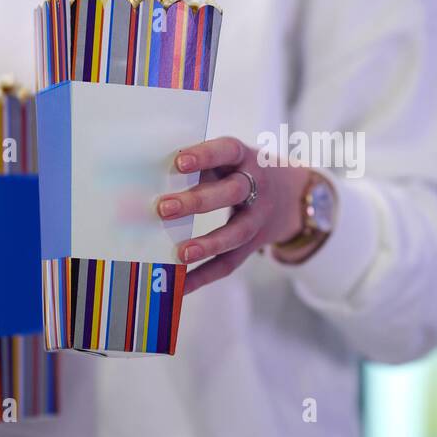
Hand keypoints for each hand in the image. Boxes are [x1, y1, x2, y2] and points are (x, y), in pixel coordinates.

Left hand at [158, 137, 309, 294]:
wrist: (294, 194)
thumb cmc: (240, 171)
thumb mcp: (229, 160)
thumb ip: (197, 167)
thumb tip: (143, 183)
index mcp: (245, 158)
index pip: (227, 151)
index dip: (205, 156)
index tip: (178, 161)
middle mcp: (256, 187)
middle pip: (232, 193)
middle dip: (198, 201)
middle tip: (163, 208)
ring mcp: (257, 218)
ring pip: (236, 232)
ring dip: (207, 244)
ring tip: (179, 254)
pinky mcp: (254, 244)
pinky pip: (230, 262)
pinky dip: (204, 276)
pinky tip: (180, 285)